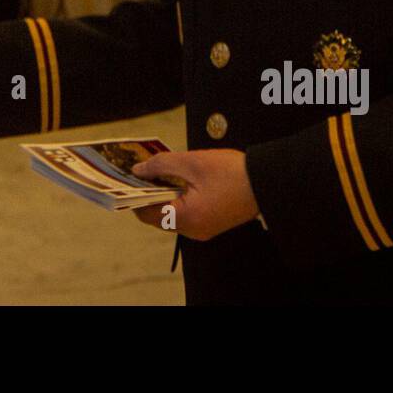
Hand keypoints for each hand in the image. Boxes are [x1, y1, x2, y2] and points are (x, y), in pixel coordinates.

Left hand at [130, 149, 259, 240]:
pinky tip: (177, 180)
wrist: (267, 182)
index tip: (126, 178)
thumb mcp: (191, 162)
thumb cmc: (230, 172)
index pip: (147, 212)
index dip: (134, 195)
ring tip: (157, 172)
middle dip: (148, 194)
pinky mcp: (212, 224)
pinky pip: (186, 214)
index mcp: (186, 218)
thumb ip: (161, 165)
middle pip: (158, 216)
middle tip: (140, 172)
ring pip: (171, 215)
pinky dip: (178, 199)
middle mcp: (193, 230)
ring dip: (163, 196)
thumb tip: (137, 170)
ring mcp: (203, 230)